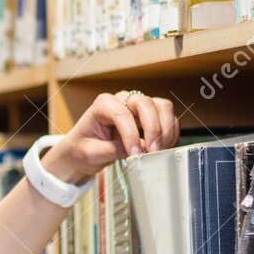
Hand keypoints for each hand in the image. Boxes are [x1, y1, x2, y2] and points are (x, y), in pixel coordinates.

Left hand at [42, 91, 180, 183]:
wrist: (83, 150)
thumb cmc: (83, 148)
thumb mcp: (91, 153)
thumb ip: (114, 150)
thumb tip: (139, 150)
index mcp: (103, 104)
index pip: (122, 114)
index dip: (131, 134)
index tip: (135, 153)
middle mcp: (122, 100)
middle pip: (145, 103)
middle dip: (153, 128)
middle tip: (152, 151)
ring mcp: (137, 106)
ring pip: (162, 106)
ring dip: (165, 128)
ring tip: (160, 150)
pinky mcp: (149, 116)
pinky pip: (167, 117)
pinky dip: (170, 132)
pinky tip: (164, 147)